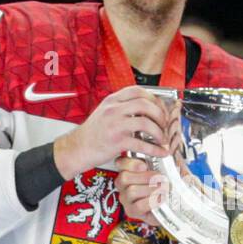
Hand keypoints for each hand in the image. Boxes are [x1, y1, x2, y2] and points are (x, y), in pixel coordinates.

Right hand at [53, 87, 168, 178]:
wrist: (77, 148)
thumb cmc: (92, 133)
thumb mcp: (105, 112)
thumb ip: (122, 107)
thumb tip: (145, 107)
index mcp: (111, 101)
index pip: (137, 91)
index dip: (153, 99)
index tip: (160, 108)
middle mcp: (113, 110)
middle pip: (145, 105)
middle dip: (160, 115)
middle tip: (165, 125)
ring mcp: (115, 125)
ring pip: (146, 123)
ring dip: (159, 132)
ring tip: (163, 139)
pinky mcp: (117, 142)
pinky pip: (142, 144)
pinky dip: (155, 149)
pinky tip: (160, 152)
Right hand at [114, 156, 166, 226]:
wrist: (174, 204)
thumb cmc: (168, 183)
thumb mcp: (170, 168)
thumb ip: (167, 161)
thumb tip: (170, 154)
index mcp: (129, 169)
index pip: (120, 162)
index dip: (130, 163)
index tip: (144, 165)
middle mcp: (123, 184)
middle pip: (124, 177)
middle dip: (145, 177)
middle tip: (161, 178)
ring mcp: (126, 198)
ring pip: (131, 191)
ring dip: (150, 189)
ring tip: (164, 189)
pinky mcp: (132, 211)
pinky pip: (138, 205)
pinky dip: (152, 201)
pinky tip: (161, 198)